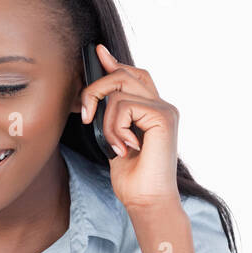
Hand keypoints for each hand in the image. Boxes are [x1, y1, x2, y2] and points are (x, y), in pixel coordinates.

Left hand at [79, 44, 180, 211]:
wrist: (146, 200)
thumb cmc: (132, 178)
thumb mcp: (113, 139)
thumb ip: (110, 115)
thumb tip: (94, 97)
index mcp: (152, 109)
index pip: (134, 75)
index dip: (115, 62)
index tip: (98, 52)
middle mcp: (162, 105)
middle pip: (124, 74)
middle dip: (95, 90)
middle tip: (86, 116)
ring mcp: (165, 109)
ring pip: (118, 93)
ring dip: (106, 123)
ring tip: (116, 146)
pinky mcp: (163, 116)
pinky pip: (123, 107)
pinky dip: (115, 129)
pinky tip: (126, 148)